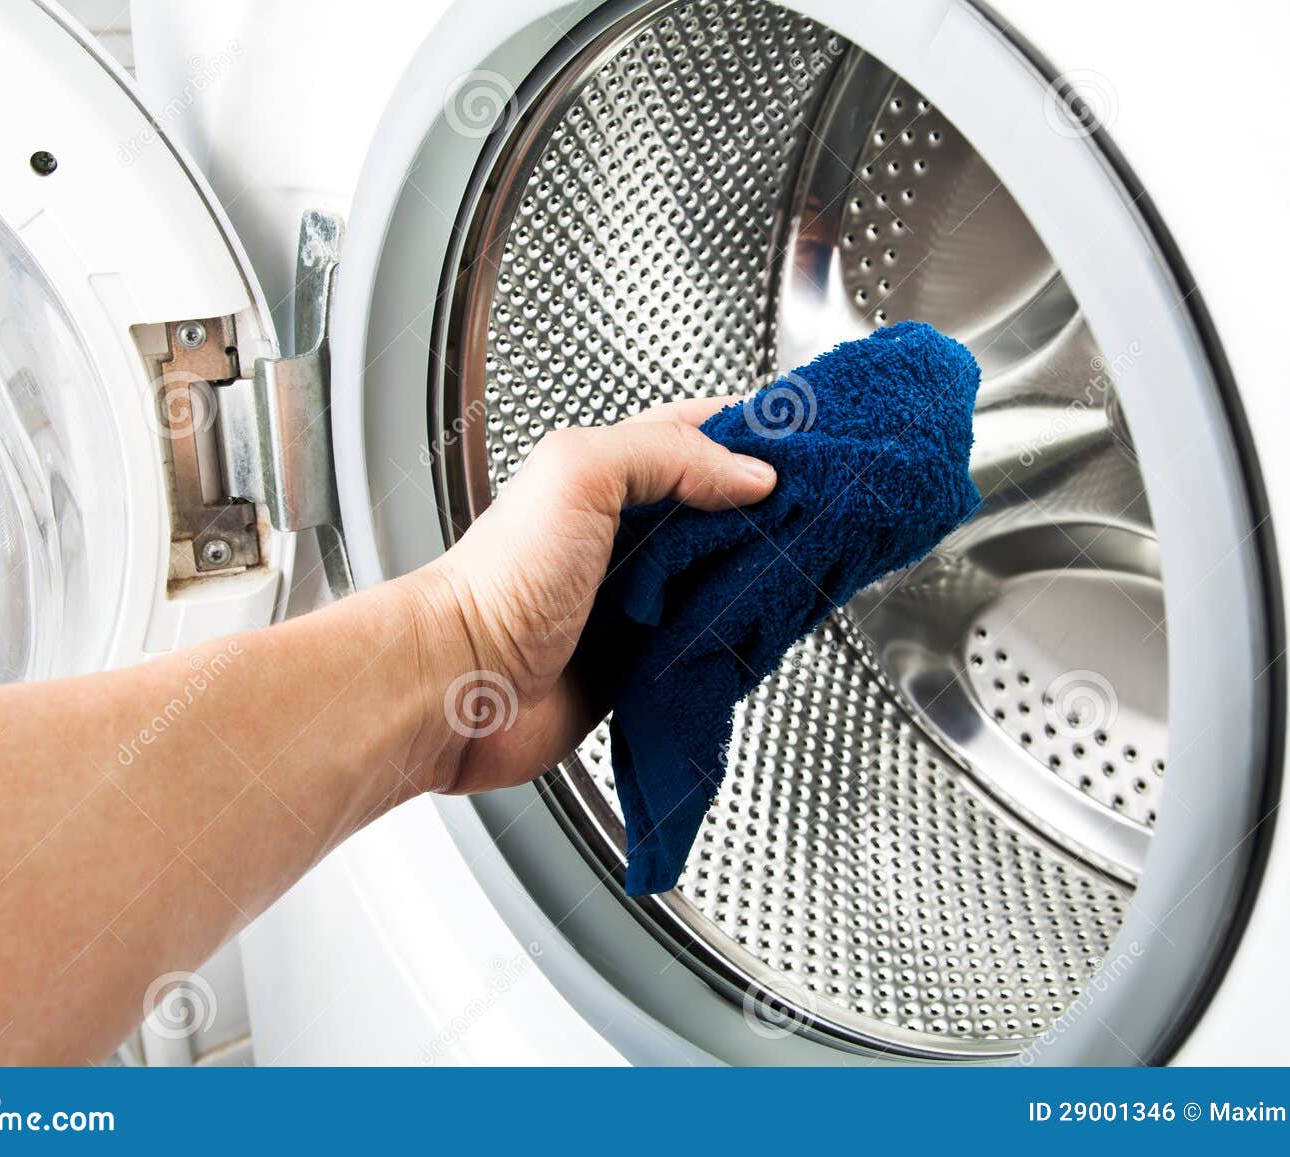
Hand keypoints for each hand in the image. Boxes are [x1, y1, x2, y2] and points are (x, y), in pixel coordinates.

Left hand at [404, 397, 776, 795]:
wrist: (461, 686)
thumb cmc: (499, 580)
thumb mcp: (580, 474)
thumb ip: (667, 456)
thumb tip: (751, 475)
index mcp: (612, 474)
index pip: (701, 435)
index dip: (756, 433)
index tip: (813, 441)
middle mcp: (630, 536)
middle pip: (727, 509)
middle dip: (776, 509)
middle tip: (827, 511)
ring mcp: (641, 602)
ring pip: (727, 578)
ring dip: (763, 577)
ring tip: (810, 568)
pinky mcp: (646, 663)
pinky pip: (711, 645)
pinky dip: (741, 641)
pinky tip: (765, 634)